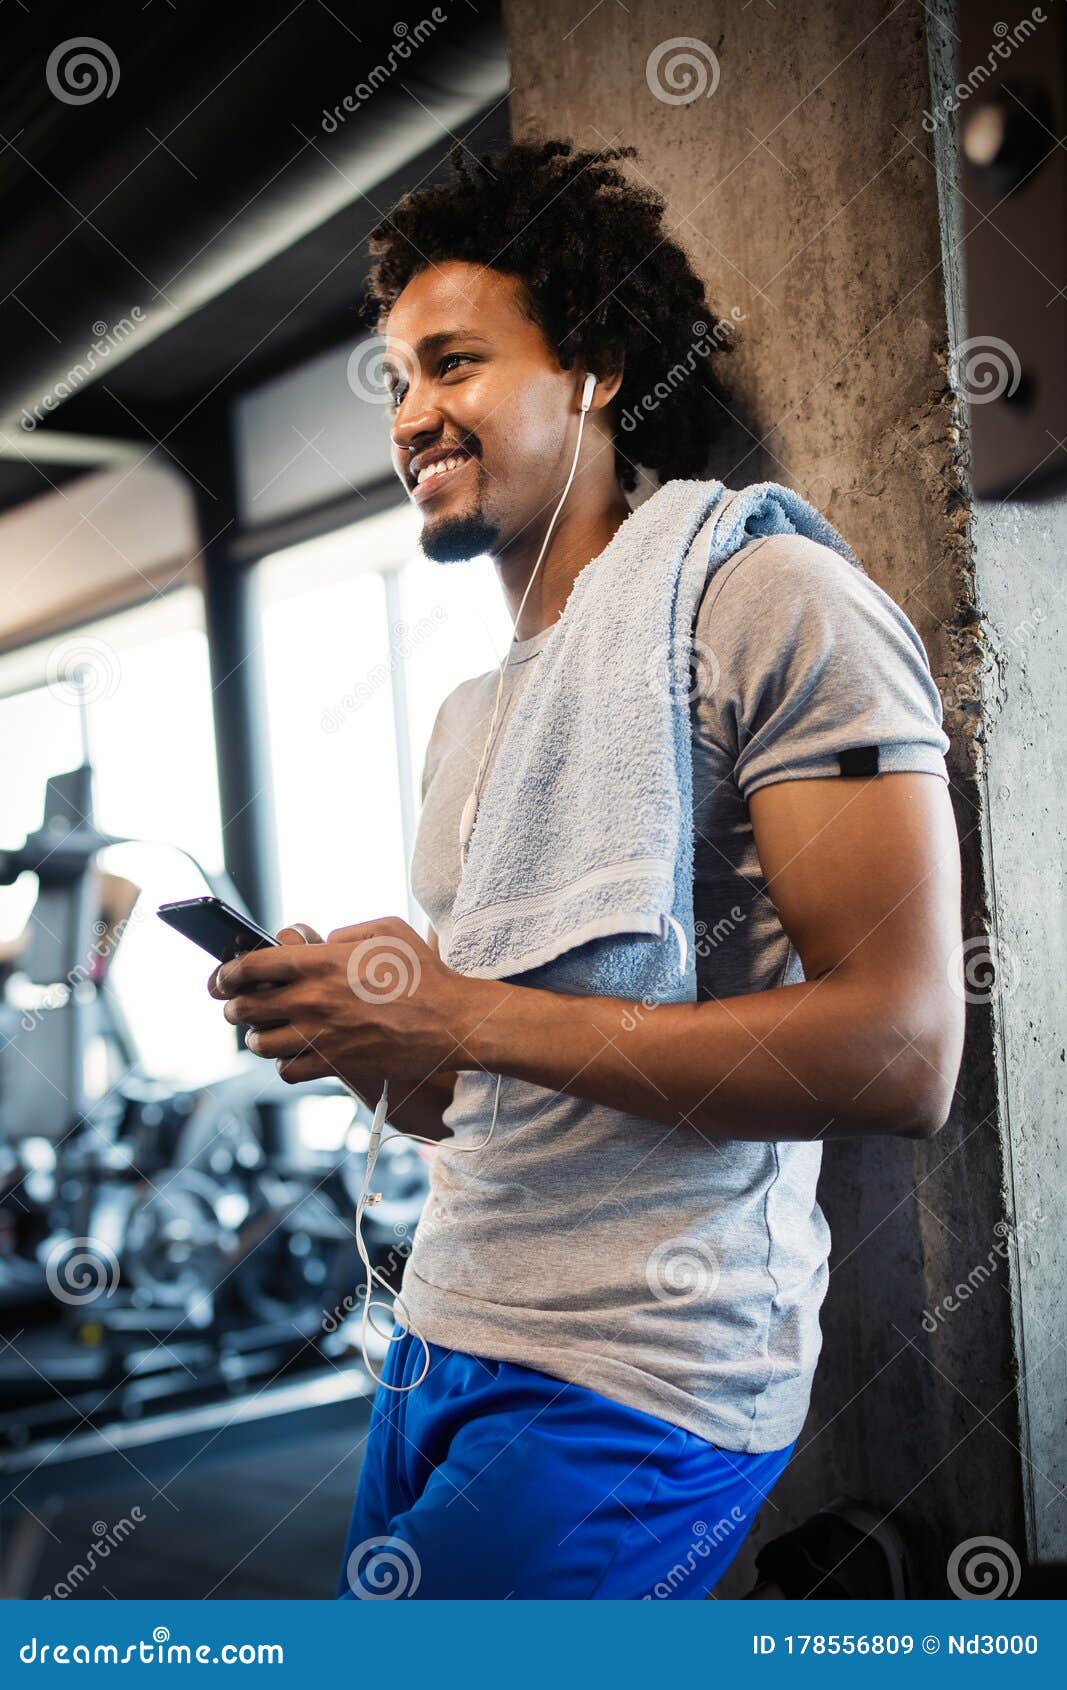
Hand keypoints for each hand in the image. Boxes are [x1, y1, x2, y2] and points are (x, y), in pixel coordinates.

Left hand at [206, 916, 488, 1093]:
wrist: (451, 1021)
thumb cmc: (424, 973)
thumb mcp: (386, 930)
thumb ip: (345, 931)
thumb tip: (322, 941)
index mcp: (320, 962)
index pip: (252, 966)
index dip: (228, 972)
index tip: (223, 977)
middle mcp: (313, 999)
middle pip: (248, 1006)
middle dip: (234, 1006)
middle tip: (236, 1006)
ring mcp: (322, 1035)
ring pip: (262, 1043)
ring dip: (255, 1038)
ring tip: (261, 1034)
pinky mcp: (335, 1064)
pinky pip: (288, 1071)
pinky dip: (284, 1065)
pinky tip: (291, 1056)